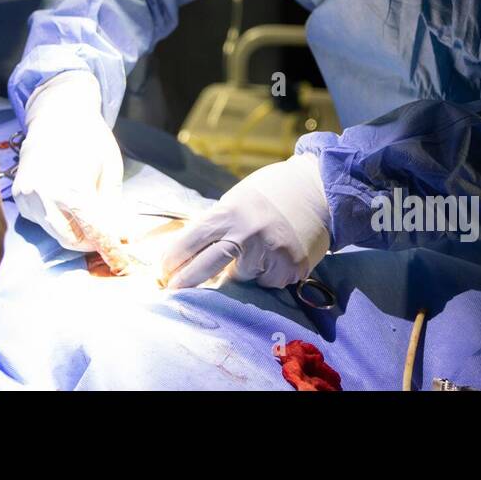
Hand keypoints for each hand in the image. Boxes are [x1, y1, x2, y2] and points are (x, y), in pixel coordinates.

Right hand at [12, 71, 123, 250]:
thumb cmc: (90, 138)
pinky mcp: (19, 197)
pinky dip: (58, 219)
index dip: (110, 250)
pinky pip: (42, 221)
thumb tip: (121, 237)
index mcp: (72, 188)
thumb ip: (113, 207)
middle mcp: (45, 196)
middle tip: (110, 236)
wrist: (57, 114)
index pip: (94, 233)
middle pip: (72, 241)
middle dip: (92, 242)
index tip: (122, 263)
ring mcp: (28, 197)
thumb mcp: (111, 169)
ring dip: (75, 231)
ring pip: (55, 233)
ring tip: (91, 216)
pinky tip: (67, 201)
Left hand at [159, 155, 330, 288]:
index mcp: (230, 213)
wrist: (318, 189)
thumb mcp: (238, 199)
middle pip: (207, 267)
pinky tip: (276, 255)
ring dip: (243, 270)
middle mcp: (248, 234)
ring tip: (259, 248)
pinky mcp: (290, 269)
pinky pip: (267, 282)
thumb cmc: (271, 193)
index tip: (162, 270)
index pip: (193, 240)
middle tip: (172, 290)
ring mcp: (270, 254)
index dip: (174, 258)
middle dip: (186, 281)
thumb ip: (216, 223)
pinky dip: (267, 273)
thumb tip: (187, 249)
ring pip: (242, 277)